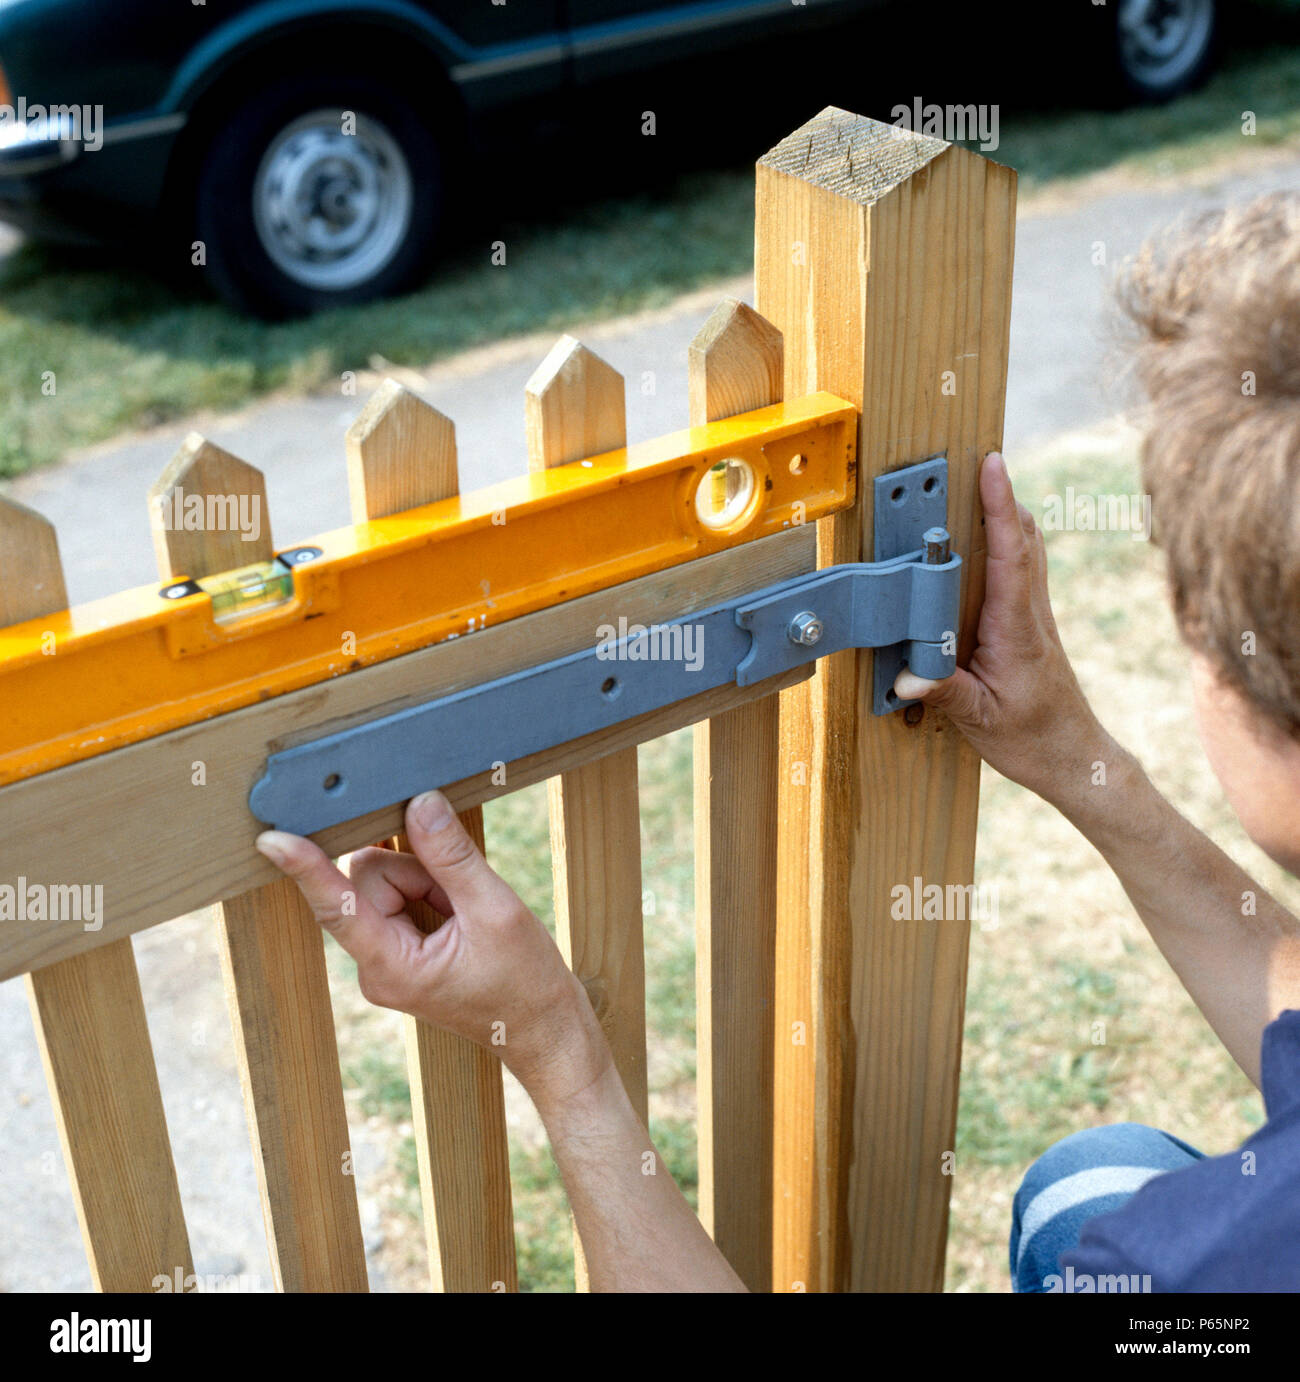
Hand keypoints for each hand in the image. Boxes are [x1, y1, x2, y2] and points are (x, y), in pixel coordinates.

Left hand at [254, 791, 609, 1101]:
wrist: (545, 1032)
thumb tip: (421, 804)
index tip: (271, 838)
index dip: (305, 867)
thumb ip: (452, 856)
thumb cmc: (525, 985)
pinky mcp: (400, 952)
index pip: (338, 905)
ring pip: (384, 883)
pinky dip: (430, 891)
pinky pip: (399, 897)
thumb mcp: (495, 912)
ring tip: (468, 911)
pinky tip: (460, 912)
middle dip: (416, 870)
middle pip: (368, 879)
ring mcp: (386, 960)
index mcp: (392, 967)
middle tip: (463, 897)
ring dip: (428, 880)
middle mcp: (376, 966)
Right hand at [894, 453, 1114, 805]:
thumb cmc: (1031, 739)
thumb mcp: (980, 720)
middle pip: (1023, 536)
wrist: (1073, 757)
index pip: (1010, 554)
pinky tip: (983, 540)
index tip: (992, 464)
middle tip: (976, 457)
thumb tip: (906, 677)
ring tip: (976, 485)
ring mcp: (1032, 616)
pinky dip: (1006, 540)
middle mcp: (1029, 612)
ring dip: (1005, 513)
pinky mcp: (1028, 625)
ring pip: (1025, 548)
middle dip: (1002, 493)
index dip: (1001, 505)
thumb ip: (944, 693)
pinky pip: (1019, 569)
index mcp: (1016, 628)